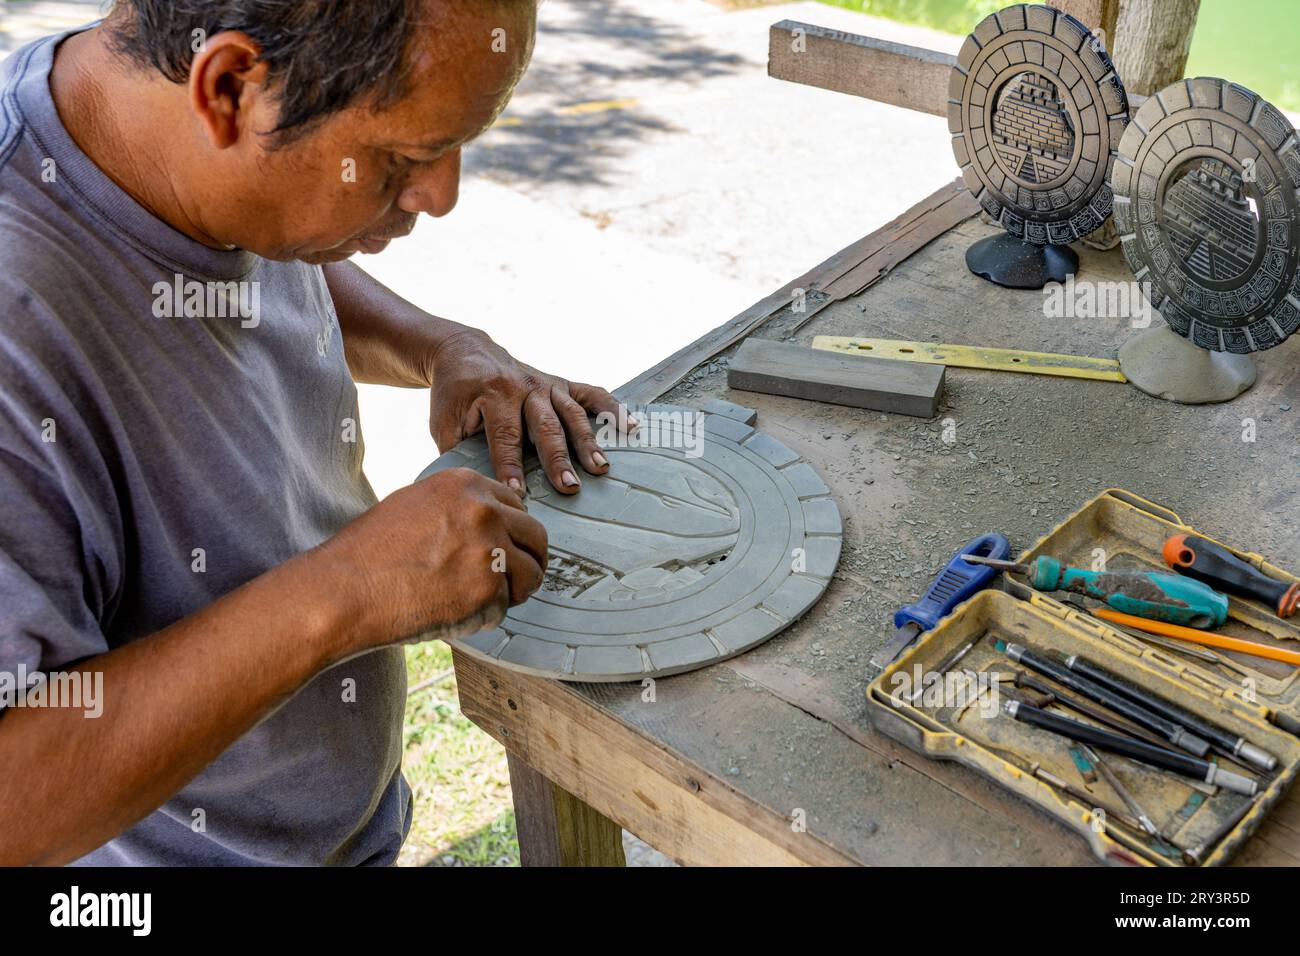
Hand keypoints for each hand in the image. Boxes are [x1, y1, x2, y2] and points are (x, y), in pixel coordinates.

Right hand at [314, 468, 547, 648]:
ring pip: (530, 575)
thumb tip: (497, 522)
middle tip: (512, 581)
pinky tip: (451, 614)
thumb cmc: (369, 554)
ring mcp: (489, 550)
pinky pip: (503, 608)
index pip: (518, 505)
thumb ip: (460, 508)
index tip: (506, 549)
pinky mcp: (487, 590)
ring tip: (477, 602)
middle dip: (528, 561)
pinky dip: (483, 617)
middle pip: (536, 537)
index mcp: (466, 484)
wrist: (344, 591)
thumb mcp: (417, 505)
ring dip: (512, 592)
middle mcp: (484, 511)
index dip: (513, 532)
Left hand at [427, 330, 631, 494]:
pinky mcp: (562, 383)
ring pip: (571, 415)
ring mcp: (547, 384)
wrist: (466, 351)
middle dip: (557, 459)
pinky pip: (592, 394)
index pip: (505, 438)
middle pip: (544, 427)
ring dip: (587, 442)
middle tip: (569, 487)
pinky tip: (631, 427)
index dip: (511, 467)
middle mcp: (525, 387)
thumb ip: (459, 450)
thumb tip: (475, 486)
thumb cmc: (455, 393)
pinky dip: (613, 409)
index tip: (519, 493)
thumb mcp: (445, 420)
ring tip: (600, 467)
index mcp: (493, 394)